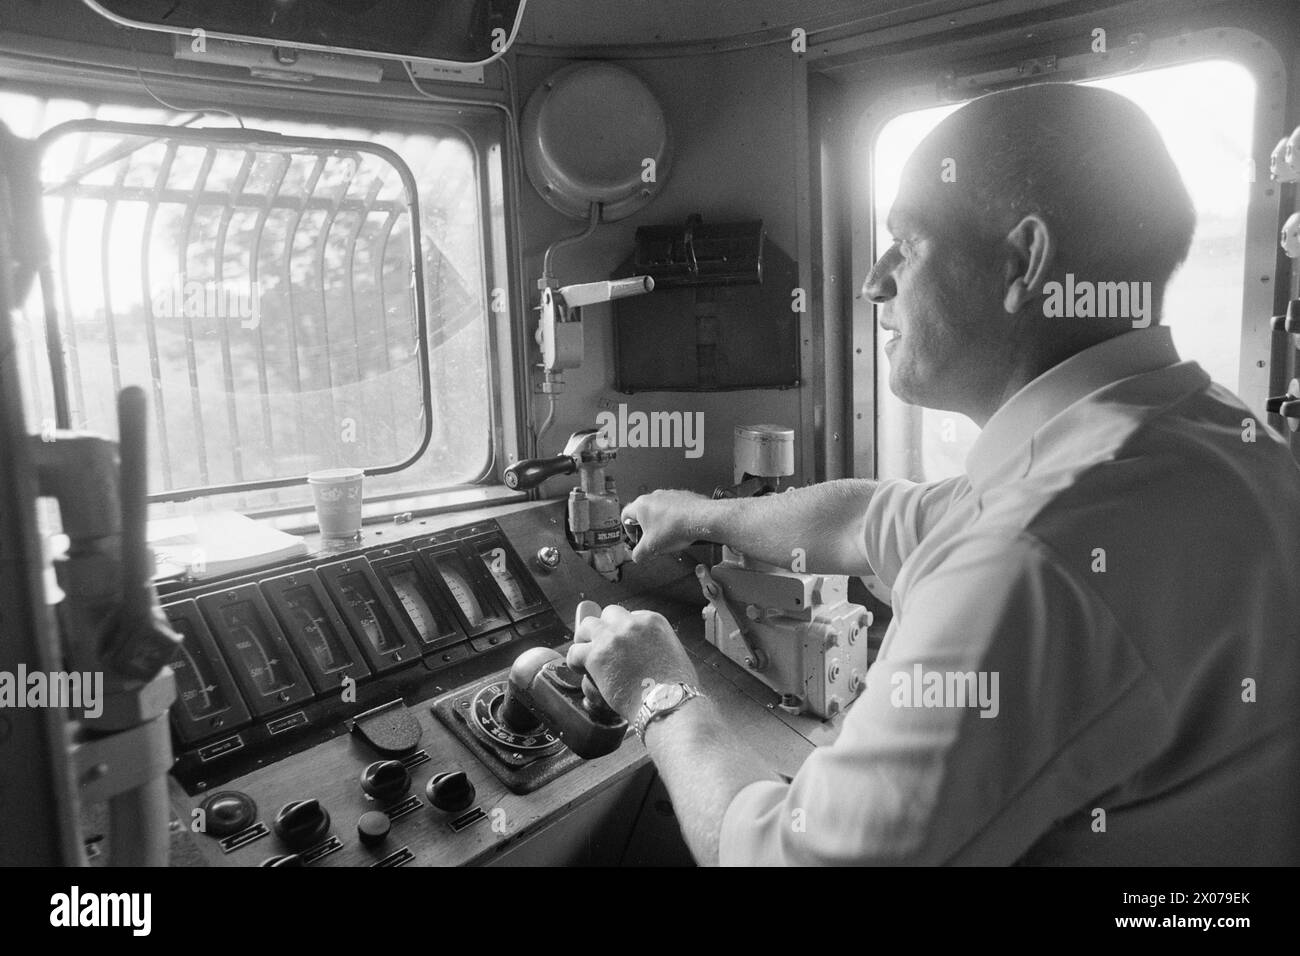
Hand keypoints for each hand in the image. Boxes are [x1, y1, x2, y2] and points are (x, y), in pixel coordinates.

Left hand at [566, 604, 698, 722]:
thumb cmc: (676, 688)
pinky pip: (575, 651)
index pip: (630, 616)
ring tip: (586, 654)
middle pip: (608, 614)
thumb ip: (657, 644)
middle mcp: (631, 623)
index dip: (623, 631)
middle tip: (602, 645)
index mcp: (653, 621)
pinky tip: (580, 669)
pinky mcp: (597, 656)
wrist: (668, 704)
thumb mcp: (674, 653)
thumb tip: (646, 653)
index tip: (621, 645)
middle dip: (604, 629)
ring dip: (586, 639)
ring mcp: (612, 638)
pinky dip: (575, 660)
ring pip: (587, 626)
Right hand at [622, 489, 714, 561]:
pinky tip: (682, 530)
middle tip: (653, 541)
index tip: (636, 540)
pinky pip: (675, 509)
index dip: (628, 531)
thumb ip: (639, 554)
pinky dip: (676, 519)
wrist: (701, 519)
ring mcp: (670, 495)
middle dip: (647, 529)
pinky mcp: (684, 497)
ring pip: (660, 511)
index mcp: (641, 506)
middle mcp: (654, 497)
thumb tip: (637, 557)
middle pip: (643, 514)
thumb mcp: (650, 548)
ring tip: (670, 537)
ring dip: (662, 524)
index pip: (625, 516)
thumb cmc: (675, 528)